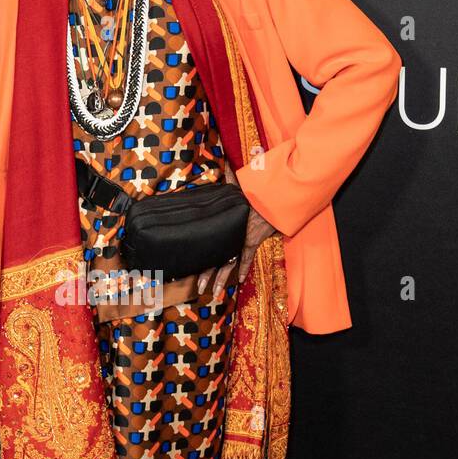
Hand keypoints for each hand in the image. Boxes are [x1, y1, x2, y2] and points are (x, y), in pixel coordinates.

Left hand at [196, 158, 277, 297]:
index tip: (188, 268)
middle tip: (197, 288)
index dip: (197, 257)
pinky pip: (247, 258)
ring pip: (228, 265)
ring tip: (215, 293)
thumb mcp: (238, 184)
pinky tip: (242, 280)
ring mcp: (239, 240)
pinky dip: (245, 268)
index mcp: (221, 225)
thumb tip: (223, 165)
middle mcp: (227, 235)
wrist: (269, 195)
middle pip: (213, 259)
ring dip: (222, 280)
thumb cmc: (252, 189)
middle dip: (205, 275)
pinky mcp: (252, 241)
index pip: (206, 244)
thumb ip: (229, 178)